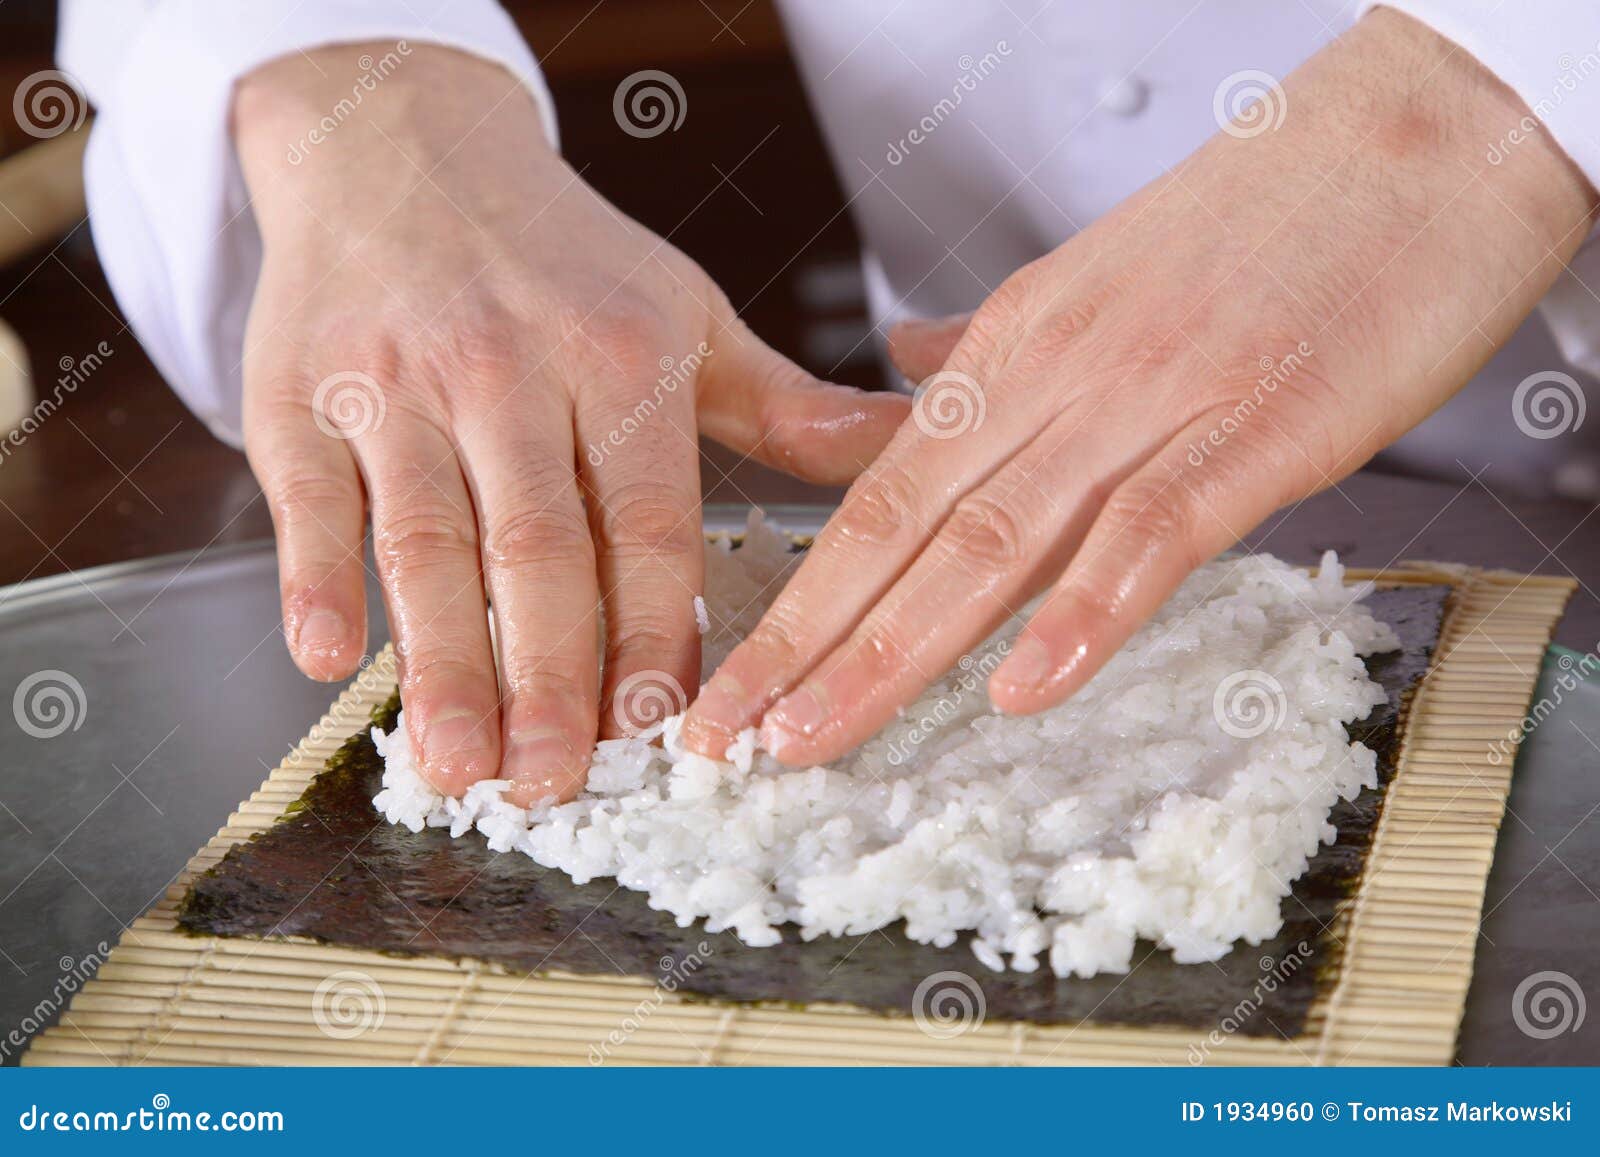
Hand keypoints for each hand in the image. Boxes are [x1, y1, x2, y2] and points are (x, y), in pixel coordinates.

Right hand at [233, 43, 907, 801]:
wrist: (400, 139)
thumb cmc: (559, 256)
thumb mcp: (682, 313)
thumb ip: (785, 404)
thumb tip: (910, 447)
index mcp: (619, 354)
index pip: (648, 520)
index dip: (657, 633)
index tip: (663, 728)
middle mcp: (508, 367)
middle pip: (536, 545)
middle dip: (547, 676)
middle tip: (554, 784)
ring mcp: (395, 380)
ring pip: (424, 538)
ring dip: (440, 661)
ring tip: (459, 765)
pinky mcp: (299, 393)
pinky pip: (307, 496)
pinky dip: (314, 579)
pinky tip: (330, 662)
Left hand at [684, 9, 1598, 764]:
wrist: (1418, 137)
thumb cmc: (1270, 217)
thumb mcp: (1096, 276)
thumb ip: (994, 346)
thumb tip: (913, 368)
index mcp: (1016, 347)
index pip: (877, 493)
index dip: (801, 595)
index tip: (739, 678)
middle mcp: (1057, 376)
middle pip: (901, 529)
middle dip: (804, 645)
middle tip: (727, 734)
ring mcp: (1152, 400)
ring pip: (993, 540)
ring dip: (893, 651)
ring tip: (814, 735)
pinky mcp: (1258, 425)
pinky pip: (1151, 531)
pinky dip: (1082, 613)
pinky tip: (1020, 687)